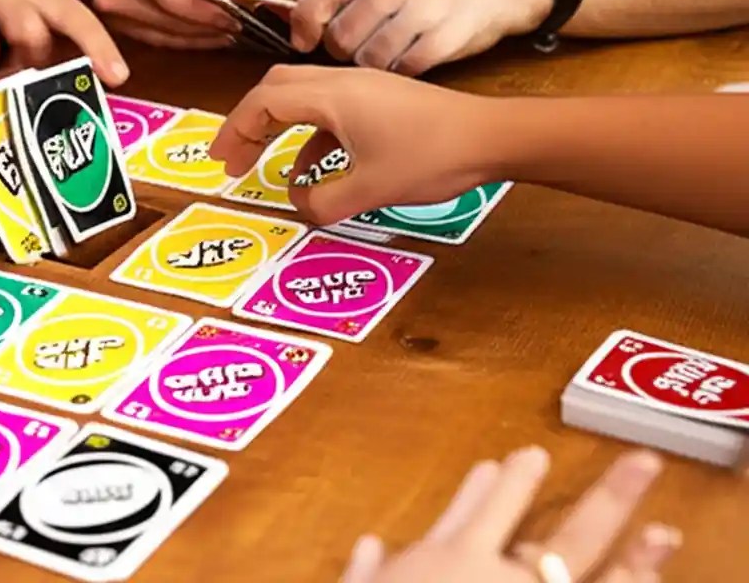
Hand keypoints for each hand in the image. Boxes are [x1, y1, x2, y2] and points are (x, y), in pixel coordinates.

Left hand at [0, 0, 129, 85]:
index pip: (28, 25)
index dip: (31, 58)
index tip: (24, 82)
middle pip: (70, 12)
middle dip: (95, 44)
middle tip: (116, 77)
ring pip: (82, 16)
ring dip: (101, 46)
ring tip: (117, 75)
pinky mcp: (58, 0)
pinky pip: (80, 21)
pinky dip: (96, 44)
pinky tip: (108, 66)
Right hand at [87, 0, 233, 48]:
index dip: (205, 9)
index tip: (234, 13)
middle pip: (172, 20)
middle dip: (209, 25)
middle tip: (243, 25)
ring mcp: (115, 18)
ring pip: (168, 35)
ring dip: (202, 37)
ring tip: (234, 34)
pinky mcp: (123, 32)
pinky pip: (161, 41)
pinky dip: (188, 42)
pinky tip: (212, 38)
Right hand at [210, 65, 494, 223]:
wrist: (492, 138)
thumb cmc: (435, 156)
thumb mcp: (371, 190)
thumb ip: (322, 203)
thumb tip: (299, 206)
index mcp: (331, 96)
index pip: (263, 102)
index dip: (233, 131)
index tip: (221, 160)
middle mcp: (342, 83)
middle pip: (275, 89)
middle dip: (247, 124)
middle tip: (233, 159)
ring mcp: (362, 90)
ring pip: (301, 98)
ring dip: (276, 129)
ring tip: (261, 165)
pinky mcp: (379, 102)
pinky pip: (328, 112)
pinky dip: (308, 138)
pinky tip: (312, 172)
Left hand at [291, 0, 551, 74]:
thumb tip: (300, 28)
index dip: (307, 19)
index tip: (304, 41)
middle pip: (344, 34)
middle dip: (343, 51)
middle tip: (357, 50)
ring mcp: (428, 6)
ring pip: (371, 57)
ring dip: (371, 67)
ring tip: (384, 57)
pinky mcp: (450, 36)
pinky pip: (404, 69)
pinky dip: (400, 74)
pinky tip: (407, 64)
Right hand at [341, 447, 676, 582]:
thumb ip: (363, 572)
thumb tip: (368, 542)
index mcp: (447, 562)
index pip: (479, 512)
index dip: (504, 484)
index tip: (520, 457)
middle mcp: (496, 575)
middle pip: (545, 527)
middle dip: (595, 497)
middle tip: (634, 461)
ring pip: (583, 570)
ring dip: (631, 555)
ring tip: (663, 531)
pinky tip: (642, 581)